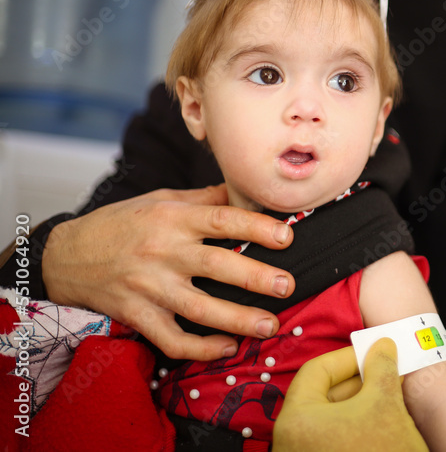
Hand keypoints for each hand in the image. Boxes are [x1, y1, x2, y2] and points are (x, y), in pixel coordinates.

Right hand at [41, 185, 295, 360]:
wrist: (64, 256)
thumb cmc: (118, 224)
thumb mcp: (159, 200)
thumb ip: (203, 200)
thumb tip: (244, 192)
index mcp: (172, 218)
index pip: (222, 219)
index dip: (257, 227)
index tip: (286, 237)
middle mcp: (163, 252)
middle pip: (217, 265)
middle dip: (256, 278)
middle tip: (287, 286)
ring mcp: (149, 287)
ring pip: (200, 308)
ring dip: (238, 320)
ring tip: (270, 325)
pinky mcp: (138, 315)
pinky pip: (173, 338)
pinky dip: (201, 347)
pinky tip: (227, 347)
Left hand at [274, 339, 445, 450]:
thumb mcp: (385, 402)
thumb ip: (381, 366)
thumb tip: (382, 346)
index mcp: (298, 418)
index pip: (317, 369)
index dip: (349, 356)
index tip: (372, 352)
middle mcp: (292, 436)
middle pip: (323, 391)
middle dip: (358, 378)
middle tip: (383, 369)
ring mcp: (306, 449)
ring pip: (331, 413)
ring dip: (360, 398)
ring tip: (388, 391)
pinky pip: (334, 431)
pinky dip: (356, 418)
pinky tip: (380, 414)